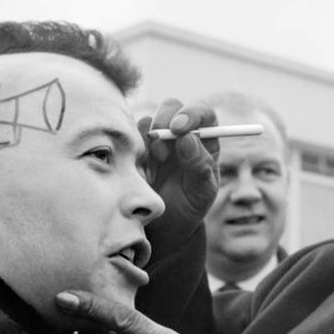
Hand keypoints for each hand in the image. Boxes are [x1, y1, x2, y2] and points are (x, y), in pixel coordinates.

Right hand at [141, 98, 218, 253]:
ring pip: (147, 121)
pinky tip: (143, 173)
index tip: (180, 128)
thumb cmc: (189, 207)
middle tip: (161, 146)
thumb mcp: (202, 192)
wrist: (164, 225)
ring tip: (155, 169)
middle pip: (172, 107)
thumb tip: (188, 138)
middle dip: (164, 119)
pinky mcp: (135, 148)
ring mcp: (156, 139)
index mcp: (204, 140)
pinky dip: (133, 151)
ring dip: (149, 140)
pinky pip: (129, 138)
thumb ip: (200, 165)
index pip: (203, 114)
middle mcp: (180, 134)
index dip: (192, 113)